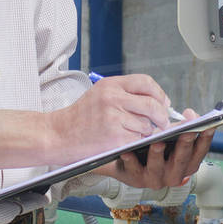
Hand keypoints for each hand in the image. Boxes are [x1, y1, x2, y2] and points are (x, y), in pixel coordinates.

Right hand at [49, 74, 171, 162]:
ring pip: (146, 125)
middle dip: (162, 116)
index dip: (159, 93)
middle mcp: (113, 98)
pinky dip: (136, 142)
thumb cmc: (80, 116)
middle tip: (163, 122)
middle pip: (152, 104)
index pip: (146, 82)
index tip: (163, 102)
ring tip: (132, 132)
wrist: (59, 134)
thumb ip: (125, 93)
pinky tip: (124, 141)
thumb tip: (157, 100)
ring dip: (146, 131)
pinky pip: (137, 139)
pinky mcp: (115, 138)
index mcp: (111, 85)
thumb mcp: (100, 94)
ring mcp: (114, 118)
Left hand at [94, 108, 214, 189]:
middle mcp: (174, 174)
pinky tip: (127, 151)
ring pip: (158, 168)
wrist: (128, 159)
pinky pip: (133, 170)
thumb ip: (182, 127)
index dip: (205, 139)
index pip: (200, 152)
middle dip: (185, 145)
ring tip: (158, 142)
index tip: (209, 125)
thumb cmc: (155, 145)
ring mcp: (155, 179)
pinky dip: (131, 161)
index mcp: (186, 164)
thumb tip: (191, 115)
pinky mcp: (135, 179)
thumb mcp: (171, 136)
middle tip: (188, 131)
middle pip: (181, 161)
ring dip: (158, 155)